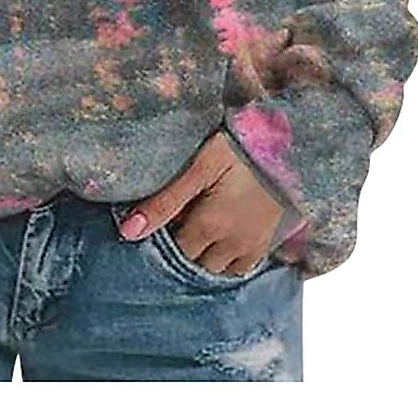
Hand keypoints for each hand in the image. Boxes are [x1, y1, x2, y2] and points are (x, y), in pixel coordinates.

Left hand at [117, 130, 283, 275]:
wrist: (290, 147)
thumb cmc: (239, 149)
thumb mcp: (199, 168)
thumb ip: (165, 201)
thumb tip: (128, 232)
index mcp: (210, 226)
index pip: (174, 250)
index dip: (162, 238)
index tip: (156, 222)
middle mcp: (231, 246)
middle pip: (194, 262)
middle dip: (181, 249)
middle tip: (174, 224)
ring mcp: (252, 247)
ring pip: (217, 269)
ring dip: (203, 256)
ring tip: (194, 231)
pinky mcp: (267, 243)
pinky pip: (240, 267)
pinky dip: (225, 260)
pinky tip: (218, 241)